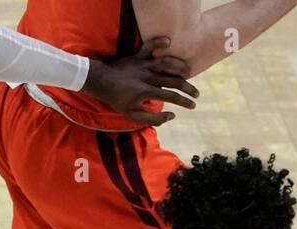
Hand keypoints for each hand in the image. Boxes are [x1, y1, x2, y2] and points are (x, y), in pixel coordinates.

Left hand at [83, 37, 198, 126]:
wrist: (100, 82)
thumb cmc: (117, 100)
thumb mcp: (133, 116)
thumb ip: (153, 118)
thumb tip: (172, 116)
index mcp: (147, 92)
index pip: (171, 96)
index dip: (184, 102)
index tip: (193, 106)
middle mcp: (147, 77)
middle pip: (173, 80)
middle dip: (188, 88)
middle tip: (196, 94)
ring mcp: (143, 65)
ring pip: (165, 63)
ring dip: (179, 66)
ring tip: (189, 71)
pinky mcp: (138, 56)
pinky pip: (149, 47)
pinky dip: (158, 42)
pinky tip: (168, 42)